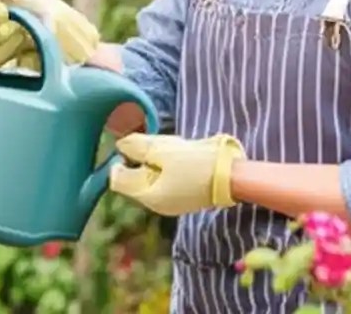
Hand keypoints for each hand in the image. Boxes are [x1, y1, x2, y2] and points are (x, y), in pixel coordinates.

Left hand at [110, 133, 246, 216]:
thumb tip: (120, 144)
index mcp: (147, 195)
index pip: (117, 180)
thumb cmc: (197, 163)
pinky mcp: (185, 199)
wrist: (233, 177)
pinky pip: (167, 183)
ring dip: (158, 164)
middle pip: (135, 180)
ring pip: (152, 180)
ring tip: (176, 152)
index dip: (121, 160)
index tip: (138, 145)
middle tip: (162, 147)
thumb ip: (138, 146)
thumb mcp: (164, 150)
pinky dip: (170, 170)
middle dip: (143, 161)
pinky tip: (186, 161)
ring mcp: (171, 204)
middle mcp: (156, 205)